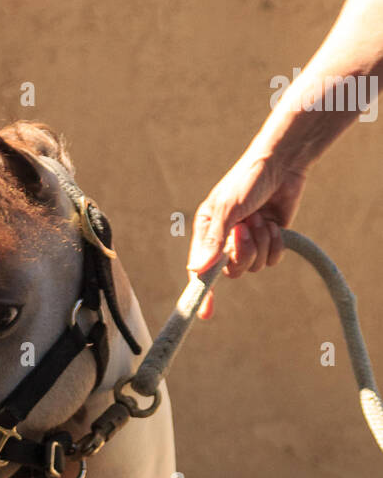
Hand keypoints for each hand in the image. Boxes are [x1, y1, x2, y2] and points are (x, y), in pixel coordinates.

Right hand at [187, 152, 307, 317]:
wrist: (282, 163)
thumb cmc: (248, 180)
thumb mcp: (227, 208)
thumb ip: (214, 240)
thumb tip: (196, 270)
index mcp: (207, 233)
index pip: (201, 270)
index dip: (202, 293)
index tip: (203, 314)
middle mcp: (226, 241)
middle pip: (233, 271)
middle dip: (244, 252)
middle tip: (247, 227)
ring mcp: (249, 243)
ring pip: (255, 266)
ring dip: (262, 242)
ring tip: (262, 218)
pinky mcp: (269, 241)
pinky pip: (272, 259)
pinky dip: (275, 243)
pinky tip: (274, 223)